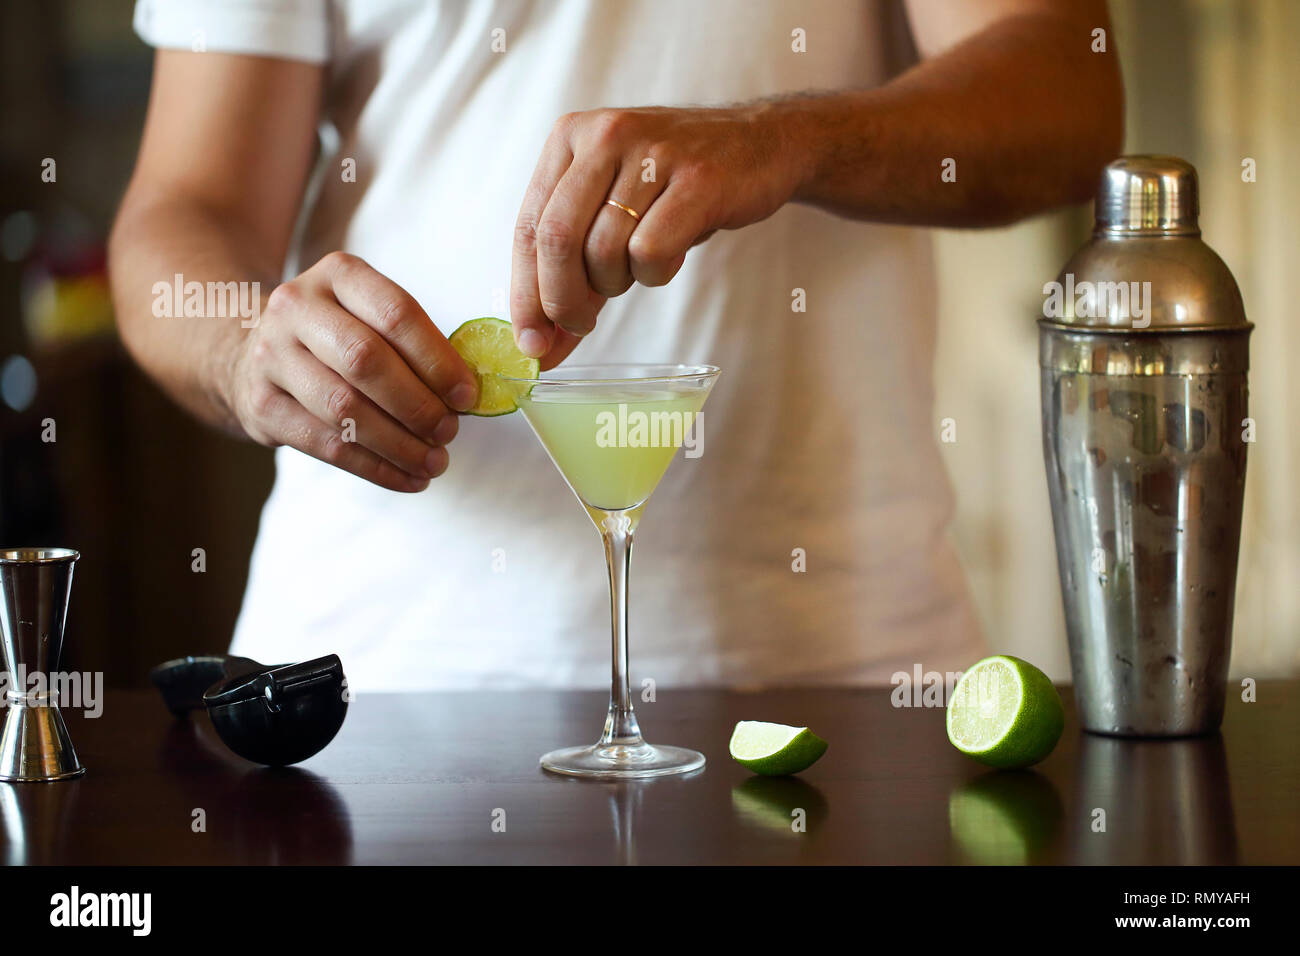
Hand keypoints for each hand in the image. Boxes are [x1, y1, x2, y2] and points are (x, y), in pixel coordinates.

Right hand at [224, 251, 478, 491]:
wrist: (257, 350)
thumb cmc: (337, 335)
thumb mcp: (369, 314)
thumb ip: (414, 344)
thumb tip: (464, 397)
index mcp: (338, 275)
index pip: (396, 314)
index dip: (437, 359)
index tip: (466, 396)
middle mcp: (296, 307)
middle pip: (365, 360)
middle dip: (417, 404)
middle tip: (449, 432)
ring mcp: (271, 355)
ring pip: (342, 407)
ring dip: (398, 444)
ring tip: (434, 462)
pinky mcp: (261, 405)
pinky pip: (325, 444)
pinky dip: (374, 467)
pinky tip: (407, 479)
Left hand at [510, 104, 802, 365]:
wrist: (761, 145)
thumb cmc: (675, 187)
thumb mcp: (612, 208)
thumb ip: (571, 267)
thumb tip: (539, 343)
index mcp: (570, 137)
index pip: (527, 227)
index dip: (524, 294)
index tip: (530, 343)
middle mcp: (604, 135)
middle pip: (557, 241)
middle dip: (562, 301)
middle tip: (579, 326)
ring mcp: (651, 154)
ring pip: (604, 252)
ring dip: (617, 283)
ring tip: (640, 267)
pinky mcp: (696, 181)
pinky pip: (651, 252)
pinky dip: (655, 273)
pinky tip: (669, 257)